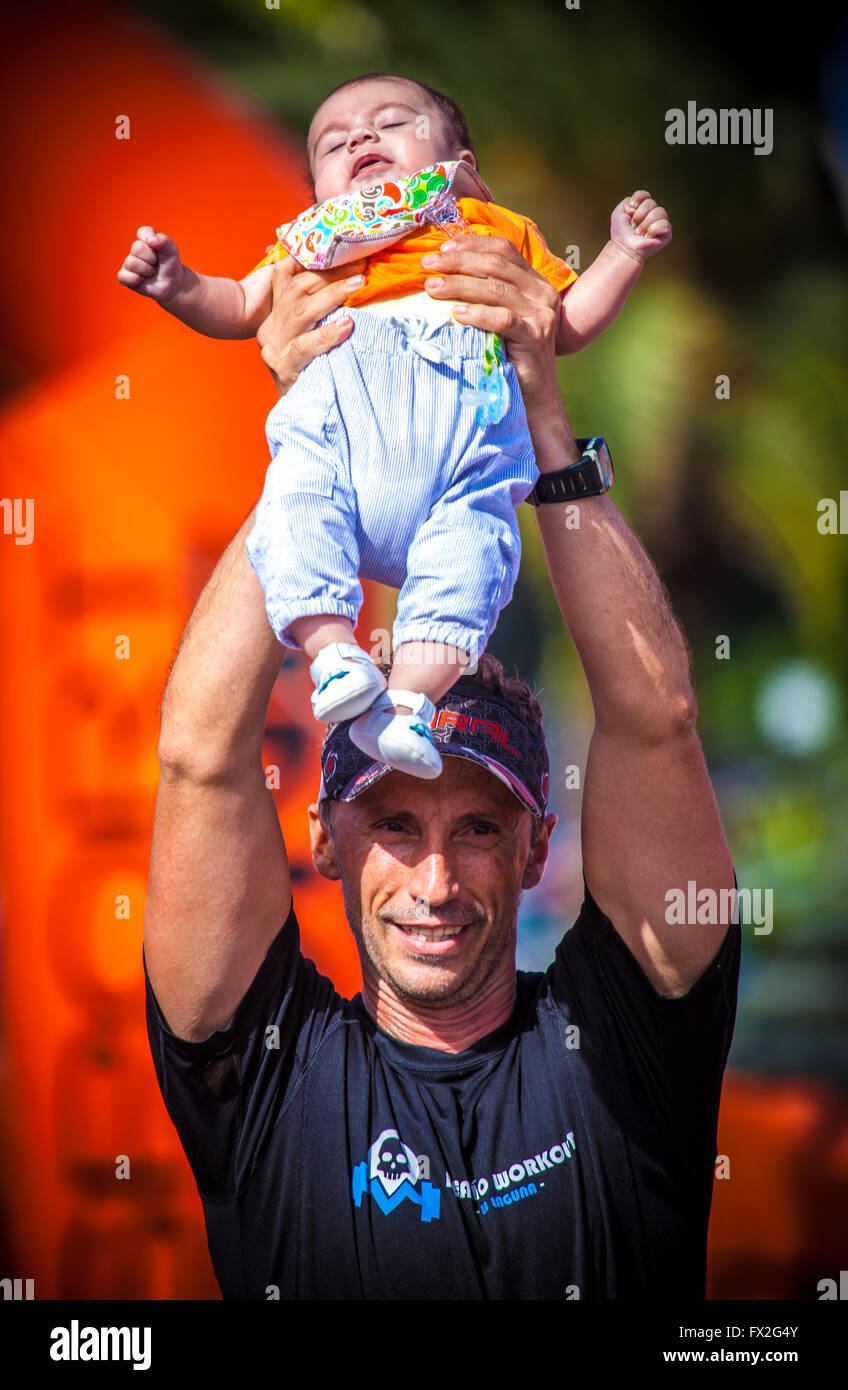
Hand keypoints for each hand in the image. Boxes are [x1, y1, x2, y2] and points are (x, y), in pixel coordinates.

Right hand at [117, 226, 183, 300]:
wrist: (172, 285)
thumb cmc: (170, 265)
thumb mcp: (172, 251)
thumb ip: (164, 241)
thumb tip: (150, 240)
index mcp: (146, 239)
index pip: (143, 232)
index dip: (150, 239)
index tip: (157, 247)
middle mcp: (135, 250)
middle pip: (137, 248)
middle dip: (151, 258)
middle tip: (157, 264)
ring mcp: (129, 262)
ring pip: (131, 263)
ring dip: (146, 270)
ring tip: (152, 273)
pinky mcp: (125, 276)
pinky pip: (123, 276)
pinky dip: (136, 280)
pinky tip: (142, 280)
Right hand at [256, 254, 366, 395]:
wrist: (299, 415)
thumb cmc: (314, 371)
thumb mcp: (311, 335)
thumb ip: (319, 309)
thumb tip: (350, 276)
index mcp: (274, 315)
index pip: (288, 276)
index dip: (313, 259)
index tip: (341, 246)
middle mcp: (270, 328)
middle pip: (297, 289)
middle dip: (330, 273)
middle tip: (360, 263)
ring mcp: (274, 348)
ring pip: (302, 311)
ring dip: (333, 295)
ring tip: (359, 284)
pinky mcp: (283, 367)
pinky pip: (306, 345)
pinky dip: (328, 333)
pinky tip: (348, 324)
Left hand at [421, 234, 573, 454]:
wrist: (535, 396)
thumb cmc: (512, 357)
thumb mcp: (504, 319)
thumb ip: (489, 294)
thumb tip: (446, 273)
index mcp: (536, 283)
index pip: (504, 250)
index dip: (472, 244)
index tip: (443, 247)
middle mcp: (542, 293)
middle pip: (496, 265)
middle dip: (458, 261)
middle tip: (427, 264)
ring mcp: (541, 315)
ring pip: (495, 289)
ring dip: (459, 285)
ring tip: (432, 287)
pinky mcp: (534, 337)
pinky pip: (503, 318)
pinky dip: (478, 314)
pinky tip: (456, 314)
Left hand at [610, 190, 671, 262]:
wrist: (624, 248)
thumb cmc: (621, 233)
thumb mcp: (618, 213)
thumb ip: (626, 202)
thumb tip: (637, 206)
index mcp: (643, 207)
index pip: (645, 195)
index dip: (637, 200)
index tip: (629, 212)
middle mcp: (653, 213)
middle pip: (651, 203)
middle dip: (639, 215)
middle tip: (633, 226)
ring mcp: (661, 222)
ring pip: (659, 211)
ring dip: (645, 223)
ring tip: (639, 233)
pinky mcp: (667, 233)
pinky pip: (664, 224)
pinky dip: (653, 230)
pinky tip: (648, 237)